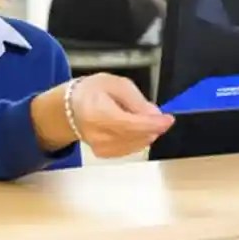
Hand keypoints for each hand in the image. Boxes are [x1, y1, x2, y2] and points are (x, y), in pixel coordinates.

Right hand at [32, 73, 173, 157]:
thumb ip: (136, 100)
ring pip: (136, 145)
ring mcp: (100, 148)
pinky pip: (131, 149)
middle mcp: (98, 136)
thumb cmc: (91, 92)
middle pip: (136, 137)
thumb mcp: (116, 85)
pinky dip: (137, 138)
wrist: (70, 107)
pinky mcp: (104, 154)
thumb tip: (155, 115)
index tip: (168, 119)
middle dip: (152, 126)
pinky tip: (132, 127)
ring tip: (135, 116)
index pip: (132, 125)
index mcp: (98, 114)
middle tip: (154, 113)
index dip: (154, 124)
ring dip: (145, 132)